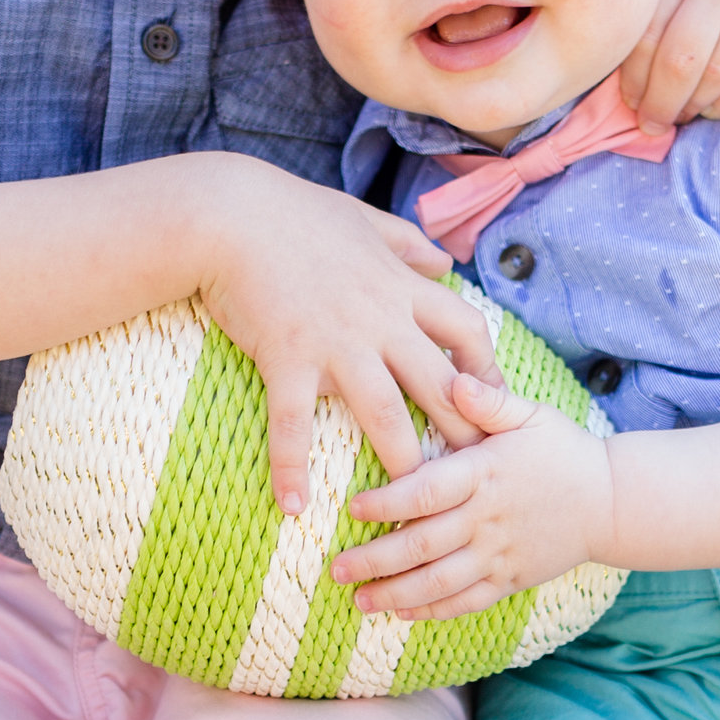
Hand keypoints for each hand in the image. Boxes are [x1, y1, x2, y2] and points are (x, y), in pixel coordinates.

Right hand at [190, 166, 497, 514]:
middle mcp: (379, 319)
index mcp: (400, 287)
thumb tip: (444, 261)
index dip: (486, 369)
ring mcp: (334, 342)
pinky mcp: (286, 357)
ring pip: (383, 412)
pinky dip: (291, 466)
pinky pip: (292, 422)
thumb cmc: (292, 213)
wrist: (227, 215)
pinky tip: (293, 506)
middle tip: (477, 473)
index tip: (492, 403)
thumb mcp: (364, 218)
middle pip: (438, 384)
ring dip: (401, 459)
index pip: (466, 330)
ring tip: (411, 503)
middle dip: (464, 431)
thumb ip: (408, 243)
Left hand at [336, 372, 615, 617]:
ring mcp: (500, 553)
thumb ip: (489, 401)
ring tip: (360, 600)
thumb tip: (455, 378)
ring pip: (441, 581)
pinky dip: (433, 610)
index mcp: (486, 473)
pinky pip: (467, 600)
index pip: (429, 491)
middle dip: (377, 560)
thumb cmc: (563, 451)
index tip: (354, 508)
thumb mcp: (531, 415)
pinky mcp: (511, 579)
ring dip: (396, 593)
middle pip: (424, 544)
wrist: (611, 502)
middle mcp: (489, 518)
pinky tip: (402, 613)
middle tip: (337, 568)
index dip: (389, 502)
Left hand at [620, 0, 719, 123]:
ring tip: (680, 115)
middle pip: (681, 60)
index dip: (633, 78)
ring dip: (693, 106)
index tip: (630, 100)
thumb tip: (599, 55)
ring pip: (719, 72)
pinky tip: (711, 107)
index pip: (646, 33)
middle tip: (651, 123)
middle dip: (660, 103)